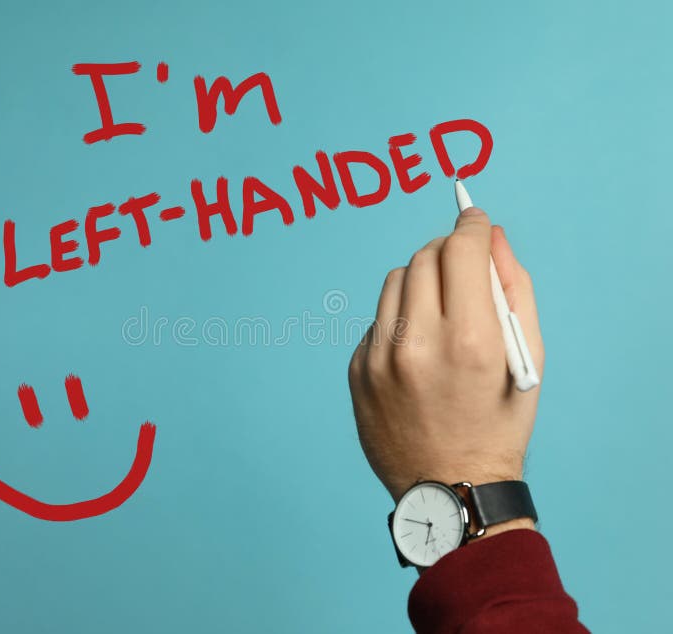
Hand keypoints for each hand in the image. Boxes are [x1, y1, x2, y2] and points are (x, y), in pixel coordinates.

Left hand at [348, 208, 543, 502]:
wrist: (451, 488)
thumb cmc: (498, 423)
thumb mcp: (525, 359)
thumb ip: (513, 288)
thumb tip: (490, 235)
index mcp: (469, 341)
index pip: (460, 250)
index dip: (470, 226)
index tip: (473, 218)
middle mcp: (417, 345)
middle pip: (425, 257)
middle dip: (447, 251)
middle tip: (461, 263)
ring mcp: (379, 359)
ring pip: (396, 281)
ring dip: (421, 281)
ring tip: (440, 310)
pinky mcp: (357, 371)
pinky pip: (378, 319)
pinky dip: (400, 318)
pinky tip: (417, 348)